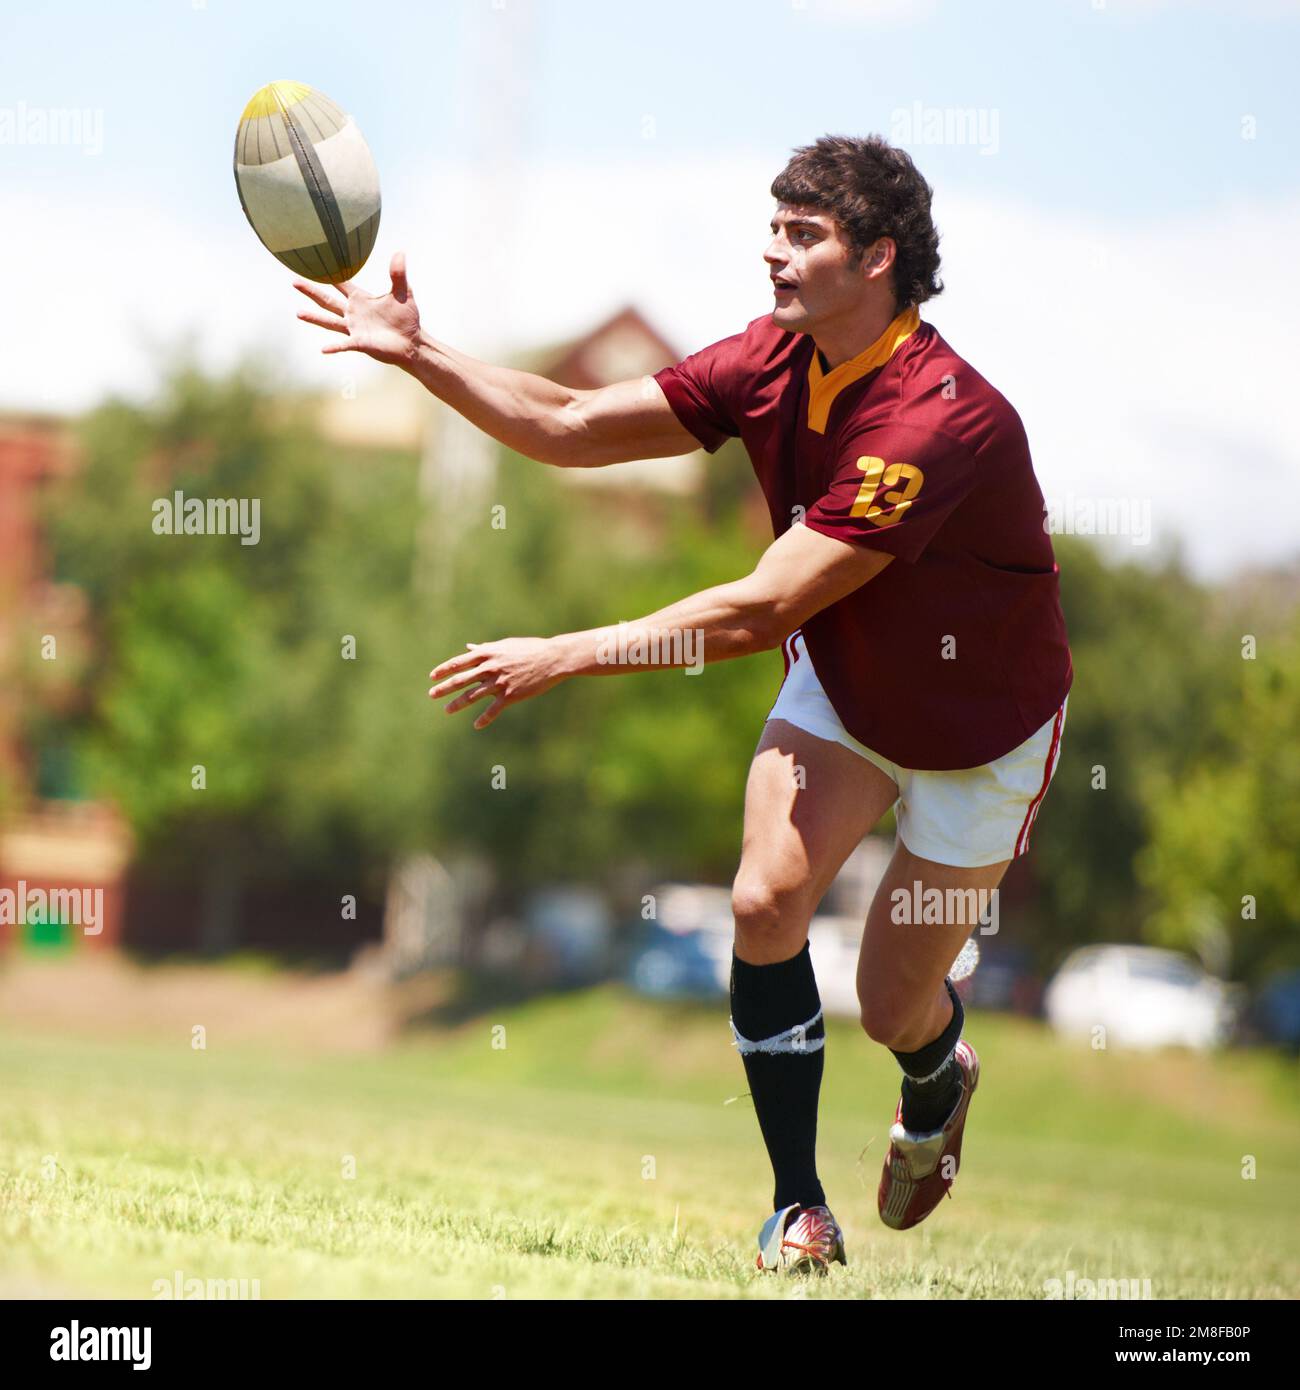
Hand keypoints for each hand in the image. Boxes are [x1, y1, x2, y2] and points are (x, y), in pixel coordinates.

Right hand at [293, 252, 421, 366]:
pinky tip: (323, 349)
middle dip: (311, 291)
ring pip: (330, 321)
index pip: (341, 283)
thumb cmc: (406, 318)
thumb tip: (400, 253)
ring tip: (298, 313)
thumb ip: (398, 274)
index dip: (329, 273)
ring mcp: (354, 328)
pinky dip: (335, 347)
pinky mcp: (360, 343)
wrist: (412, 343)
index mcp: (361, 299)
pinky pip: (345, 345)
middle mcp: (353, 313)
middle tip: (294, 280)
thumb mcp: (403, 293)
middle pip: (327, 300)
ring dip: (314, 318)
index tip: (314, 261)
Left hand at [429, 638, 569, 728]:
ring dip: (457, 704)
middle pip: (460, 680)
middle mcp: (490, 668)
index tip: (432, 677)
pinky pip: (493, 710)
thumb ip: (485, 649)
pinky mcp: (510, 695)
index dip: (443, 670)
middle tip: (431, 695)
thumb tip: (469, 648)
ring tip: (447, 710)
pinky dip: (484, 719)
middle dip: (444, 688)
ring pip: (472, 696)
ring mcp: (499, 682)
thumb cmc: (530, 649)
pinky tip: (476, 725)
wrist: (552, 659)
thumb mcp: (505, 645)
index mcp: (488, 654)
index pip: (459, 662)